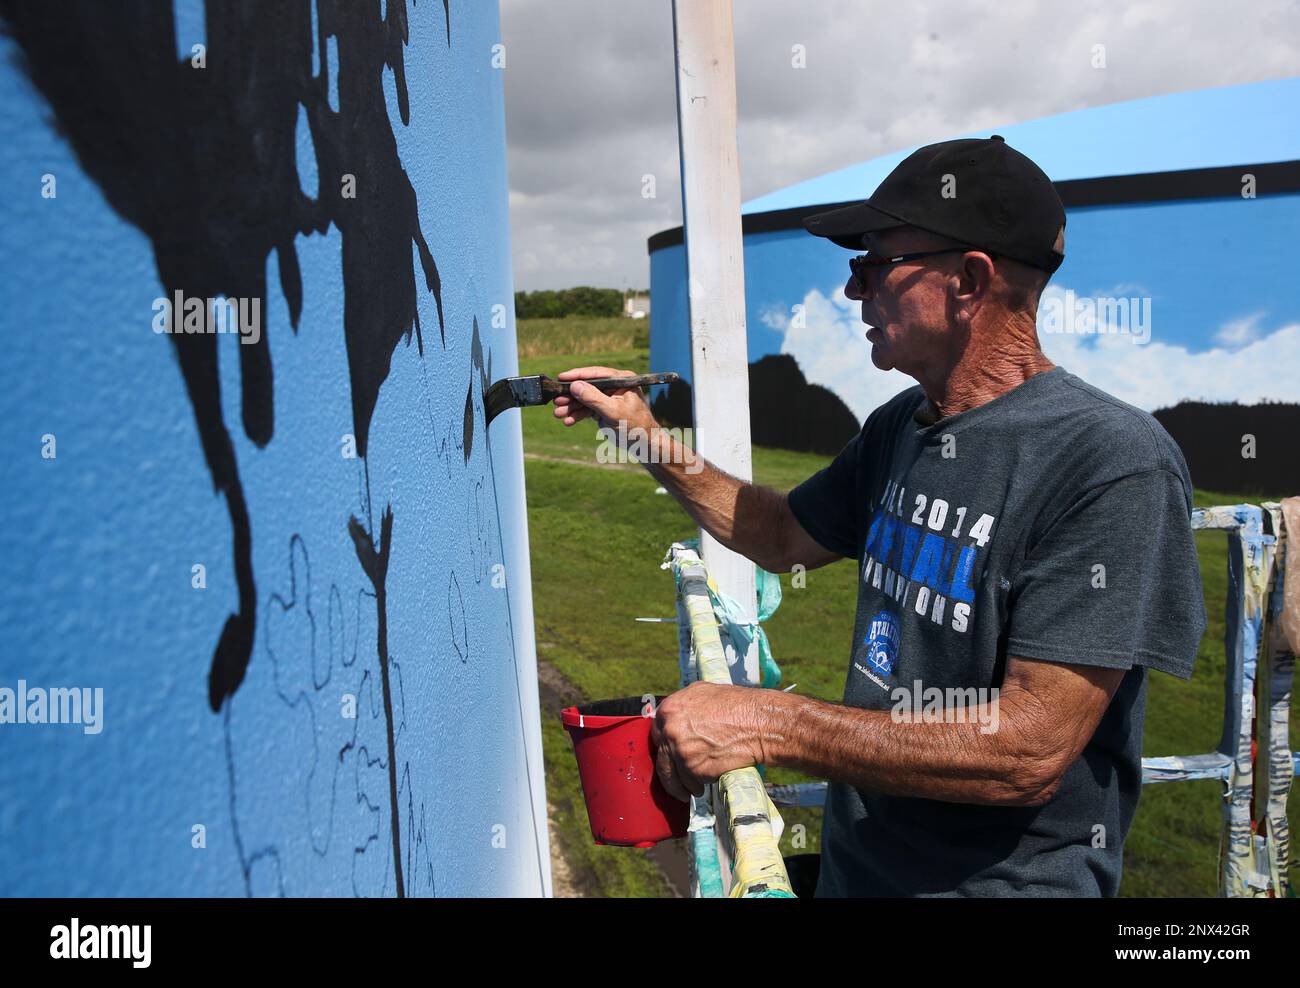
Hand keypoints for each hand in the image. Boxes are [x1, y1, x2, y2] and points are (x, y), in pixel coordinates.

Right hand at [551, 366, 657, 433]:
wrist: (643, 445)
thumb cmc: (635, 426)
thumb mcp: (613, 412)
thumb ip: (594, 398)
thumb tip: (575, 385)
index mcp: (621, 380)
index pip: (596, 374)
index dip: (577, 375)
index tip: (561, 378)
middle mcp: (614, 386)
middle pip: (587, 386)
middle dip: (571, 395)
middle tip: (556, 401)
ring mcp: (608, 398)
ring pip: (585, 399)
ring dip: (572, 407)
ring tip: (559, 414)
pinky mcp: (603, 409)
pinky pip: (587, 409)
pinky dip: (578, 415)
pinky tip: (569, 421)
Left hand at [650, 682, 776, 801]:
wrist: (757, 723)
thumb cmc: (737, 706)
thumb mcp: (703, 693)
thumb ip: (684, 707)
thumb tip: (675, 717)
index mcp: (669, 709)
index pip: (656, 734)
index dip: (666, 746)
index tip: (671, 756)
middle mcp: (669, 729)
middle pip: (661, 759)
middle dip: (670, 771)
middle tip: (678, 778)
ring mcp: (680, 750)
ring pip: (674, 775)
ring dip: (684, 784)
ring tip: (696, 787)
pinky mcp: (693, 769)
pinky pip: (692, 781)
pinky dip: (700, 784)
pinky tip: (709, 782)